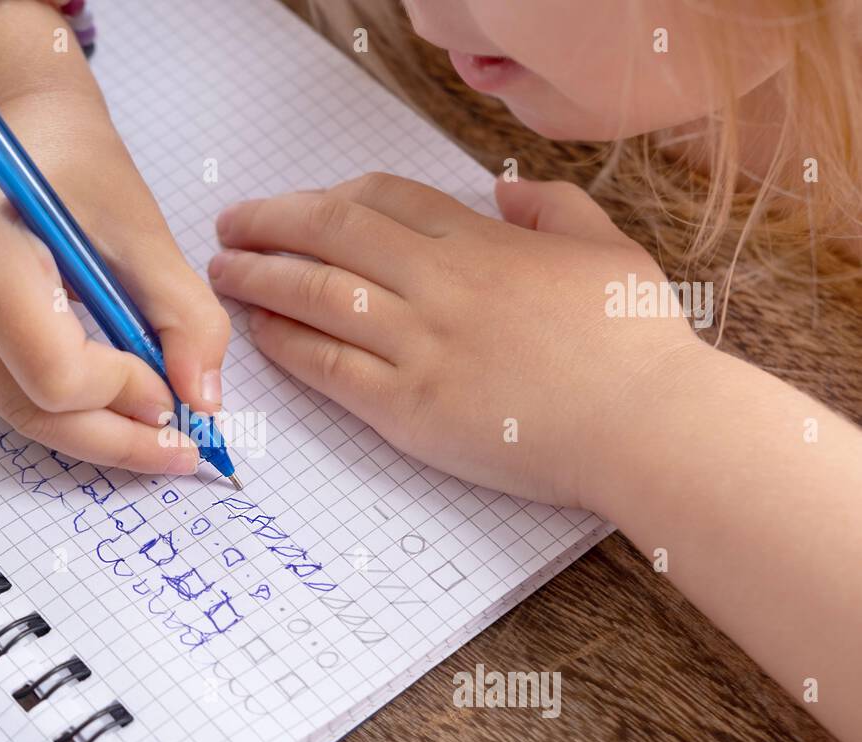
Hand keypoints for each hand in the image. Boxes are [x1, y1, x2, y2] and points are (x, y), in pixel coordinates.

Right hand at [0, 3, 227, 475]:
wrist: (24, 140)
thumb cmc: (82, 173)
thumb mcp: (147, 233)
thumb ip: (185, 317)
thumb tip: (203, 403)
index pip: (55, 371)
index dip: (124, 393)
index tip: (176, 390)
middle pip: (35, 411)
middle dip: (118, 438)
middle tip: (185, 449)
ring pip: (27, 419)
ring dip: (102, 436)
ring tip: (165, 440)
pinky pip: (21, 404)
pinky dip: (79, 418)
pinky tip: (126, 412)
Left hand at [209, 173, 709, 511]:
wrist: (646, 426)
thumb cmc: (635, 343)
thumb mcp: (606, 248)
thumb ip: (553, 208)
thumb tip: (508, 187)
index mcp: (485, 242)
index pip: (384, 197)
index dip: (329, 196)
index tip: (299, 204)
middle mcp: (441, 284)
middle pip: (333, 233)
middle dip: (270, 222)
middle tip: (230, 226)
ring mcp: (420, 345)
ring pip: (317, 294)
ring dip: (260, 278)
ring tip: (225, 273)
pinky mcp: (408, 408)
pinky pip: (328, 367)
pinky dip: (287, 344)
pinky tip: (260, 333)